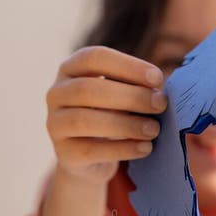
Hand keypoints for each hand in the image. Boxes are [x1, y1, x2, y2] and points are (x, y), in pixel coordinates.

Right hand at [46, 46, 167, 186]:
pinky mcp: (64, 153)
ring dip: (126, 124)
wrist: (91, 157)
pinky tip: (145, 148)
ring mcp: (55, 124)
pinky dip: (122, 149)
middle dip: (130, 96)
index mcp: (71, 68)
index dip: (127, 66)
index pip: (94, 58)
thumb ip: (137, 88)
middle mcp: (57, 93)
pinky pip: (91, 150)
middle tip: (160, 104)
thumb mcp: (123, 95)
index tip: (157, 79)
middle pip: (89, 89)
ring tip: (153, 129)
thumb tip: (160, 92)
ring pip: (85, 120)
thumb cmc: (112, 115)